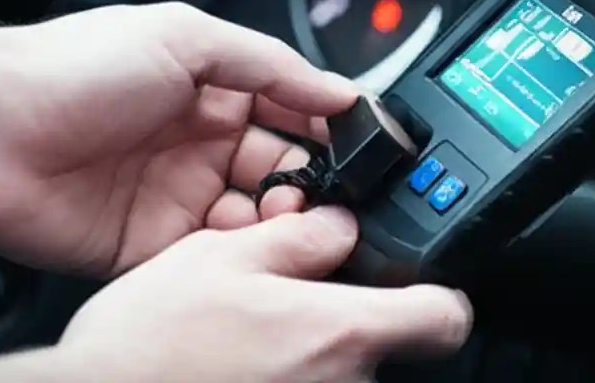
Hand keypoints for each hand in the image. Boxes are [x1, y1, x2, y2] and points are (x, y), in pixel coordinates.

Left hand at [0, 2, 360, 276]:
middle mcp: (192, 143)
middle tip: (333, 193)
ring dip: (281, 222)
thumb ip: (270, 65)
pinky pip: (209, 260)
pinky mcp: (146, 247)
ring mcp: (171, 196)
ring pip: (252, 221)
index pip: (287, 112)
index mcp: (205, 88)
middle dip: (312, 183)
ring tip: (292, 217)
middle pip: (279, 171)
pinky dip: (238, 257)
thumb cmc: (68, 68)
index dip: (325, 130)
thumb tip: (338, 89)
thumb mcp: (185, 37)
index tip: (363, 147)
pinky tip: (252, 244)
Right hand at [44, 206, 472, 382]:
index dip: (439, 292)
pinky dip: (282, 375)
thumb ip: (298, 237)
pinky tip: (230, 365)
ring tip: (240, 331)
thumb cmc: (149, 345)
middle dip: (341, 313)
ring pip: (336, 369)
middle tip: (280, 294)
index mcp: (340, 332)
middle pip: (381, 341)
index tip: (420, 280)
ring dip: (303, 347)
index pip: (445, 318)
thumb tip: (339, 226)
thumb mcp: (221, 255)